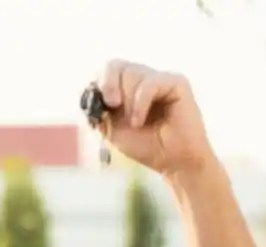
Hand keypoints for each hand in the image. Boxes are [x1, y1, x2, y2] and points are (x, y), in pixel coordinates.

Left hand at [95, 60, 215, 177]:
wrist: (173, 162)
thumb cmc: (144, 145)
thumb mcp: (111, 128)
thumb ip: (99, 108)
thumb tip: (89, 90)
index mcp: (126, 85)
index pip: (106, 69)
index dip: (96, 84)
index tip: (96, 107)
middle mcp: (142, 77)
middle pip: (115, 66)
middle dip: (109, 87)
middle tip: (112, 106)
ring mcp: (159, 78)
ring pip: (131, 72)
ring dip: (127, 103)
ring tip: (134, 124)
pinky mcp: (176, 82)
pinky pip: (149, 83)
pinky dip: (139, 104)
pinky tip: (139, 122)